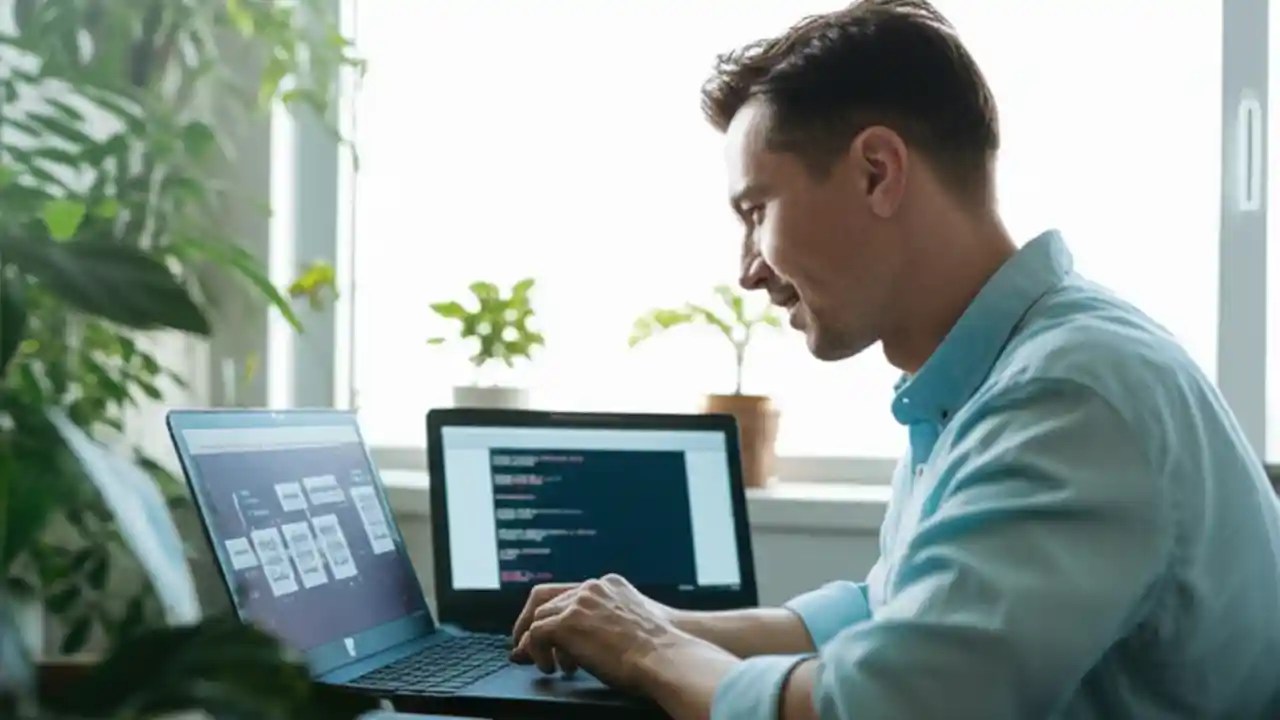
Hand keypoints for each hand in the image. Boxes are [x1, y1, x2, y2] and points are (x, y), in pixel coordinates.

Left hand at [509, 574, 682, 692]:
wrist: (665, 656)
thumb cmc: (659, 650)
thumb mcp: (635, 623)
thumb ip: (609, 621)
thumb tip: (587, 644)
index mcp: (608, 585)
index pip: (567, 591)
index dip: (552, 611)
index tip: (545, 629)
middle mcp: (591, 588)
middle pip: (546, 600)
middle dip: (534, 626)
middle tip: (526, 647)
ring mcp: (579, 603)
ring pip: (538, 617)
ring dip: (534, 643)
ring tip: (543, 664)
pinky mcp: (568, 622)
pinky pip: (535, 634)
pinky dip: (535, 652)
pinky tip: (549, 667)